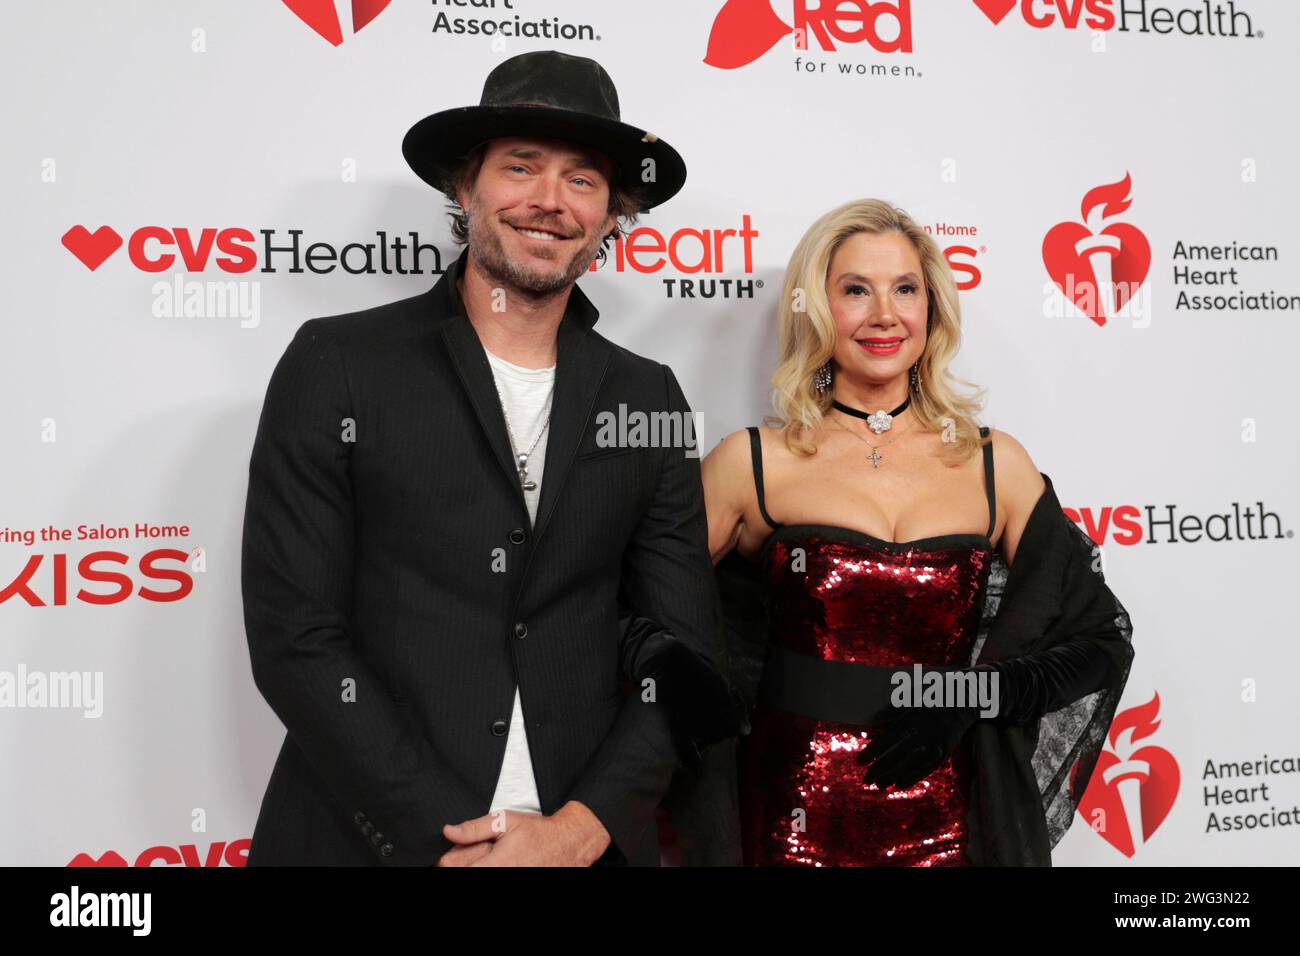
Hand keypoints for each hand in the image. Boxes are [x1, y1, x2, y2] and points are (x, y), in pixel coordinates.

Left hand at [436, 802, 610, 866]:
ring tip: (490, 860)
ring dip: (478, 869)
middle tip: (472, 856)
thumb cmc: (539, 832)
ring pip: (479, 879)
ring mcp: (510, 883)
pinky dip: (493, 871)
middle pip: (465, 875)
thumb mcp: (505, 821)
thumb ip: (474, 828)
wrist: (568, 844)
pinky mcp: (520, 887)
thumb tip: (449, 831)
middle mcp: (502, 878)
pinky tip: (500, 865)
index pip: (454, 869)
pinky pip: (494, 883)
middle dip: (464, 865)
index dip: (448, 861)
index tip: (451, 855)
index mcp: (494, 865)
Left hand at [855, 704, 977, 789]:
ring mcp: (935, 742)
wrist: (963, 701)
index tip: (859, 761)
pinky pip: (928, 768)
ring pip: (912, 763)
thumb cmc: (932, 699)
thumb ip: (894, 710)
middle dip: (881, 767)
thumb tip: (875, 718)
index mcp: (912, 718)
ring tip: (879, 785)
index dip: (874, 750)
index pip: (889, 738)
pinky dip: (914, 777)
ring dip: (895, 776)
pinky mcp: (944, 751)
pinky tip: (900, 785)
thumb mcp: (912, 700)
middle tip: (866, 779)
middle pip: (899, 753)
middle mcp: (923, 732)